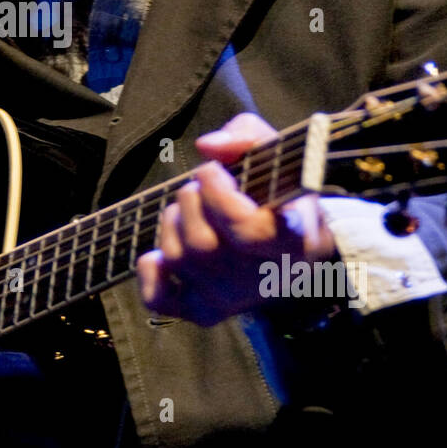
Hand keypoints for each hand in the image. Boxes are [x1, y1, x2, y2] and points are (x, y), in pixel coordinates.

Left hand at [136, 113, 336, 324]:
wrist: (295, 247)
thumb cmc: (279, 194)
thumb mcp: (276, 155)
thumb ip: (246, 136)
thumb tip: (208, 146)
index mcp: (292, 240)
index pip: (247, 230)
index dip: (218, 197)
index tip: (210, 171)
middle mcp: (264, 278)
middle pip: (202, 244)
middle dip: (189, 201)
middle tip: (198, 187)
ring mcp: (233, 298)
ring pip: (179, 260)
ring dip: (171, 223)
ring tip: (188, 210)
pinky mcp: (207, 311)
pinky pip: (160, 298)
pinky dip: (151, 272)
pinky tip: (160, 254)